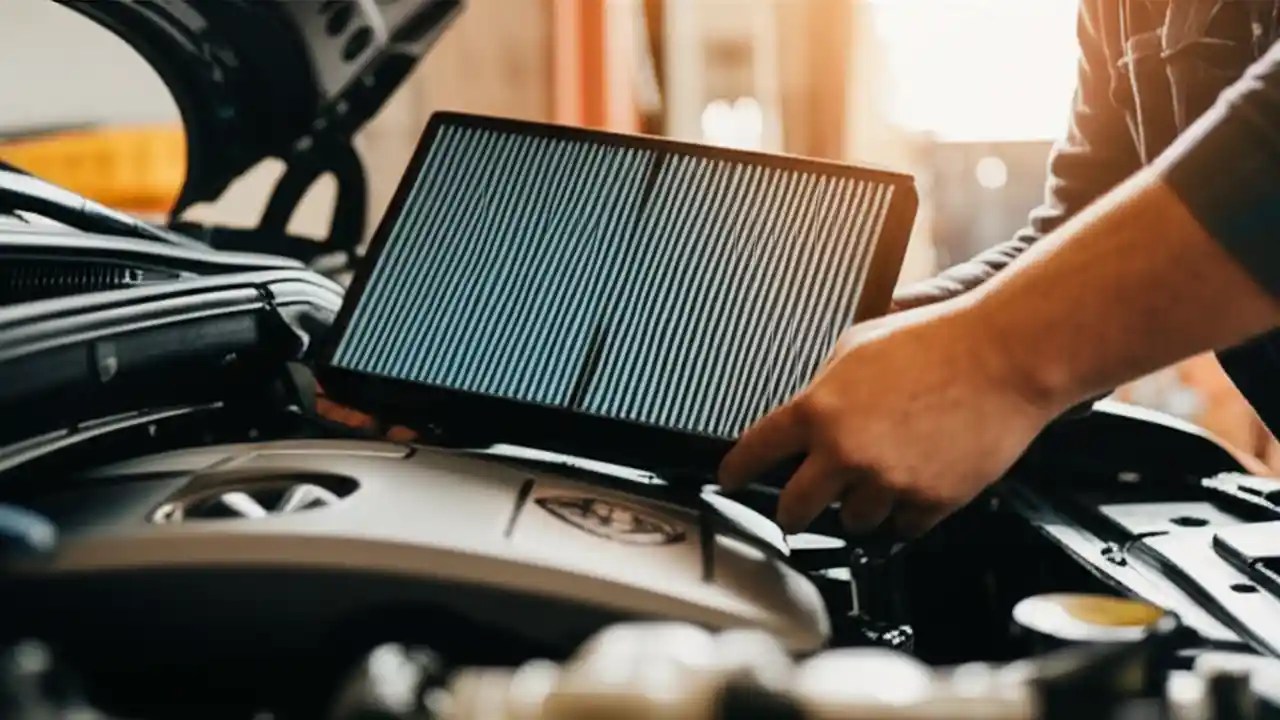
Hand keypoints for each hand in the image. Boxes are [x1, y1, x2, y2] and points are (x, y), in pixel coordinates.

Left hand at [718, 301, 1059, 537]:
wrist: (1003, 356)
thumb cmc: (936, 341)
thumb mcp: (857, 347)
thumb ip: (823, 389)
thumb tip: (804, 416)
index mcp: (818, 409)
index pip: (754, 452)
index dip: (735, 471)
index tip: (730, 481)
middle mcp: (846, 452)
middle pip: (794, 510)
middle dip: (791, 512)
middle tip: (795, 509)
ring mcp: (887, 481)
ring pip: (851, 522)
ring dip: (856, 508)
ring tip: (876, 479)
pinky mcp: (928, 501)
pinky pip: (900, 528)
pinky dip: (901, 514)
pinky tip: (910, 486)